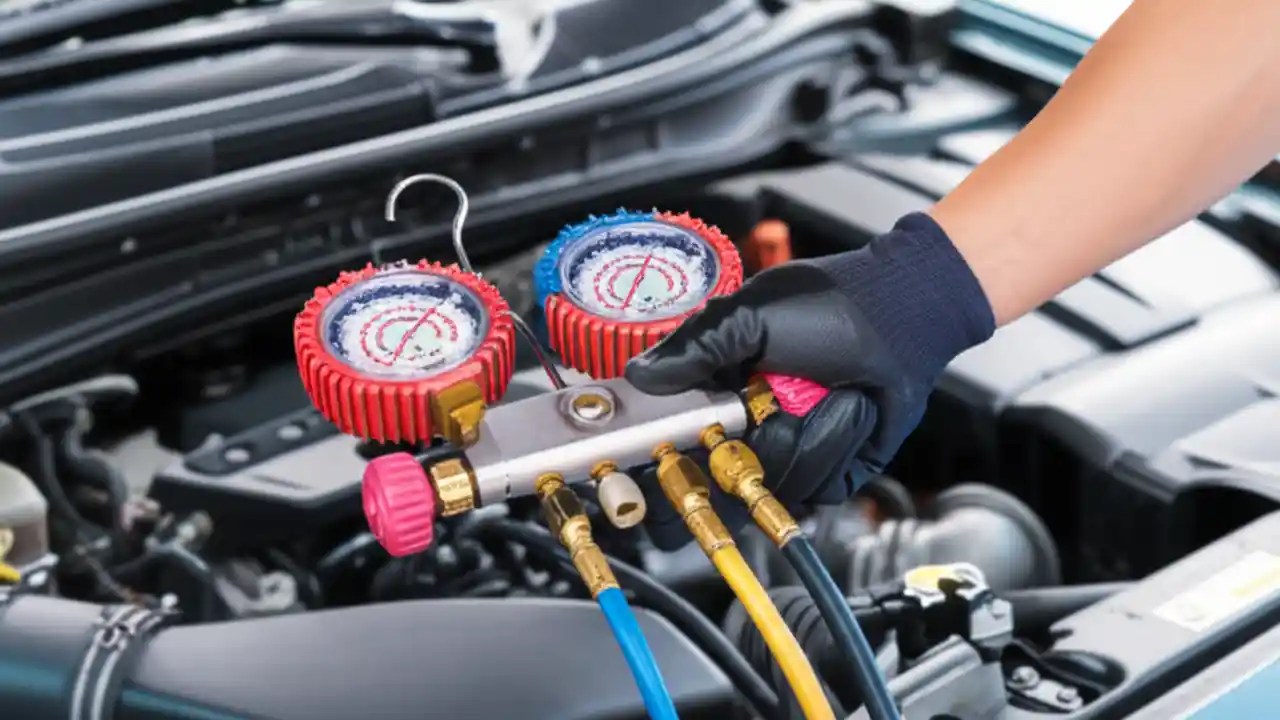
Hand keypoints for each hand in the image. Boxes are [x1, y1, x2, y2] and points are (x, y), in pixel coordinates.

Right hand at [625, 213, 993, 549]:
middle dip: (752, 442)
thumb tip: (639, 373)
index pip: (676, 439)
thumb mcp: (751, 315)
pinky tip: (849, 408)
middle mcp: (750, 424)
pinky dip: (839, 445)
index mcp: (720, 385)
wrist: (905, 318)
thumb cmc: (833, 306)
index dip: (673, 454)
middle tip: (767, 406)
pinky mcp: (831, 470)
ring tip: (825, 390)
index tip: (678, 453)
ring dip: (808, 434)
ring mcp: (791, 449)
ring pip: (775, 483)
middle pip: (724, 476)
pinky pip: (821, 488)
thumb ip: (694, 345)